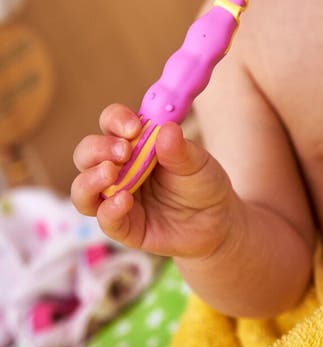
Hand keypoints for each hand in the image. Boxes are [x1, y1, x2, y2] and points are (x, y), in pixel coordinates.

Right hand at [71, 103, 237, 257]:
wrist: (216, 222)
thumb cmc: (201, 182)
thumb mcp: (197, 162)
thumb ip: (180, 148)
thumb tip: (167, 129)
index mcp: (133, 142)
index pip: (110, 122)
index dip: (116, 120)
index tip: (134, 127)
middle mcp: (118, 168)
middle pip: (87, 153)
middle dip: (99, 149)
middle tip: (124, 152)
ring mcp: (116, 197)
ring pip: (82, 188)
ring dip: (90, 179)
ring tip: (110, 174)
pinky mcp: (123, 227)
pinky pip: (104, 219)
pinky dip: (109, 209)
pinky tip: (124, 201)